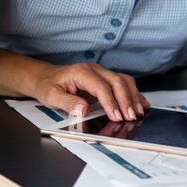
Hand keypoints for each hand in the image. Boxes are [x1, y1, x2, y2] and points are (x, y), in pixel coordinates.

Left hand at [30, 61, 149, 121]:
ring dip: (133, 97)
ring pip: (124, 81)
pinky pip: (124, 83)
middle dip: (127, 100)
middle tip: (131, 117)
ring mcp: (102, 73)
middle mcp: (94, 70)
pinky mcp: (106, 79)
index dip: (111, 102)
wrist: (45, 77)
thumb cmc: (48, 85)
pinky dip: (134, 94)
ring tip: (139, 112)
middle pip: (117, 81)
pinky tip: (141, 103)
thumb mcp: (50, 96)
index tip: (116, 116)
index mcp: (81, 72)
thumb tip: (82, 110)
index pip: (101, 87)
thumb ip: (67, 103)